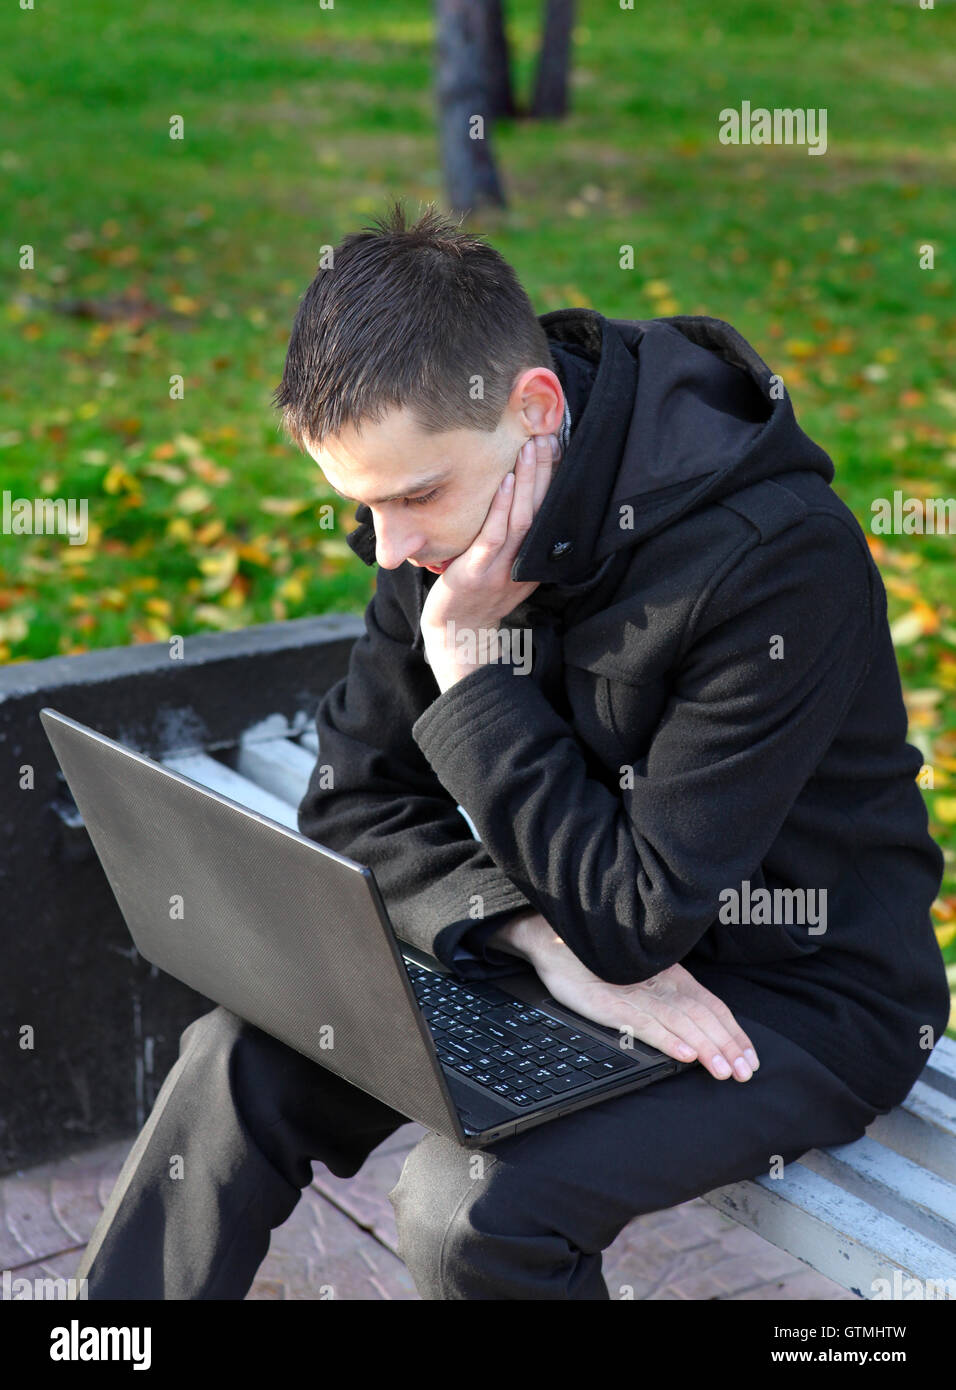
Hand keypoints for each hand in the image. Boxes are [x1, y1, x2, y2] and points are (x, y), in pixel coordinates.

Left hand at [420, 433, 560, 666]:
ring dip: (528, 481)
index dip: (554, 478)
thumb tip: (513, 493)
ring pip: (522, 519)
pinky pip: (493, 536)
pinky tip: (504, 482)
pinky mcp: (477, 572)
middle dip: (546, 471)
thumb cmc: (475, 595)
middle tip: (547, 435)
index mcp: (534, 559)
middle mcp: (524, 562)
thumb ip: (513, 538)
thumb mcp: (504, 566)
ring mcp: (502, 568)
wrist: (457, 635)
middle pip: (541, 509)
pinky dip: (500, 508)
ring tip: (530, 448)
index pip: (549, 512)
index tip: (557, 445)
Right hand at [521, 925, 760, 1081]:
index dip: (734, 1033)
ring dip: (707, 1048)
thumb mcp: (641, 975)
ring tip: (724, 1071)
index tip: (750, 1058)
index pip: (712, 1006)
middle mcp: (660, 984)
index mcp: (671, 977)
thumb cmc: (599, 961)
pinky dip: (669, 1041)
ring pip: (682, 1023)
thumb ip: (666, 995)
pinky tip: (686, 1056)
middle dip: (729, 1046)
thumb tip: (692, 1026)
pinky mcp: (613, 1005)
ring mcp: (638, 995)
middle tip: (746, 1073)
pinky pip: (647, 1025)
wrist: (558, 941)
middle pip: (704, 1016)